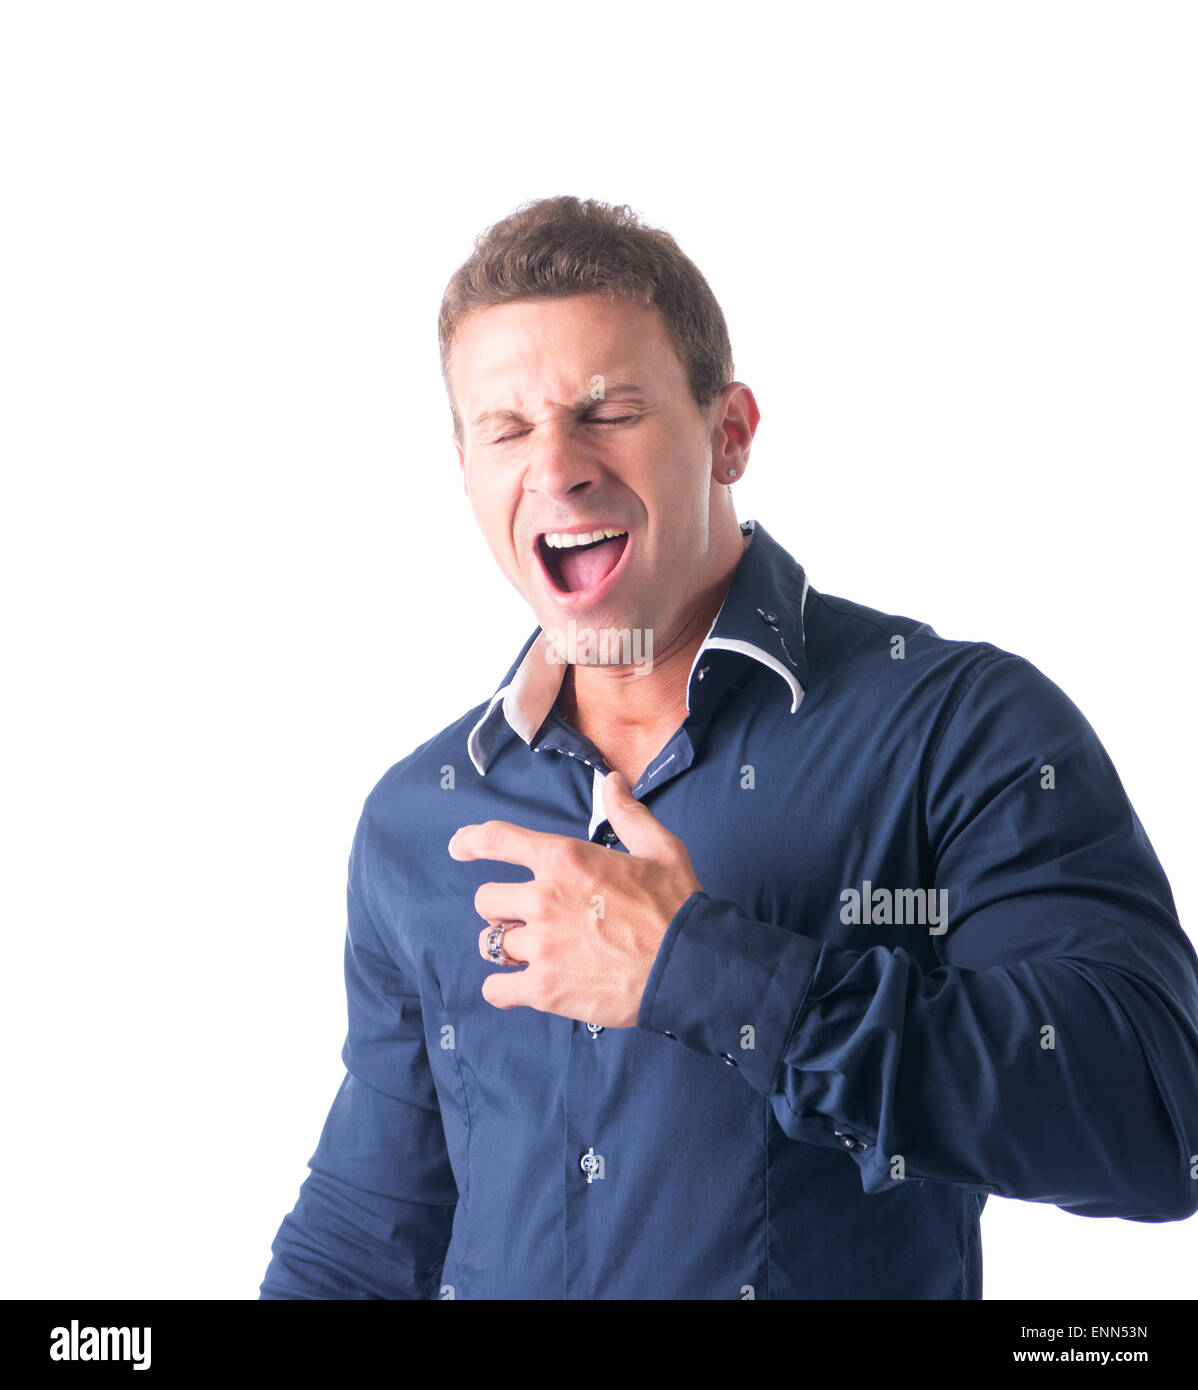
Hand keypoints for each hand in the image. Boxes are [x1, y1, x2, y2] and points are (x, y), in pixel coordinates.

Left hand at [448, 770, 702, 1026]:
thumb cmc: (676, 906)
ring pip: (490, 942)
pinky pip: (495, 988)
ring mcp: (540, 945)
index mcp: (564, 858)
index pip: (496, 840)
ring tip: (531, 951)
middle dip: (501, 908)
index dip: (470, 842)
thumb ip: (627, 813)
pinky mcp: (544, 988)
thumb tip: (612, 782)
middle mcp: (543, 898)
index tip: (459, 848)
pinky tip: (520, 985)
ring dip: (506, 946)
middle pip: (485, 899)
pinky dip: (503, 988)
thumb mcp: (659, 847)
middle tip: (525, 917)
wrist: (688, 966)